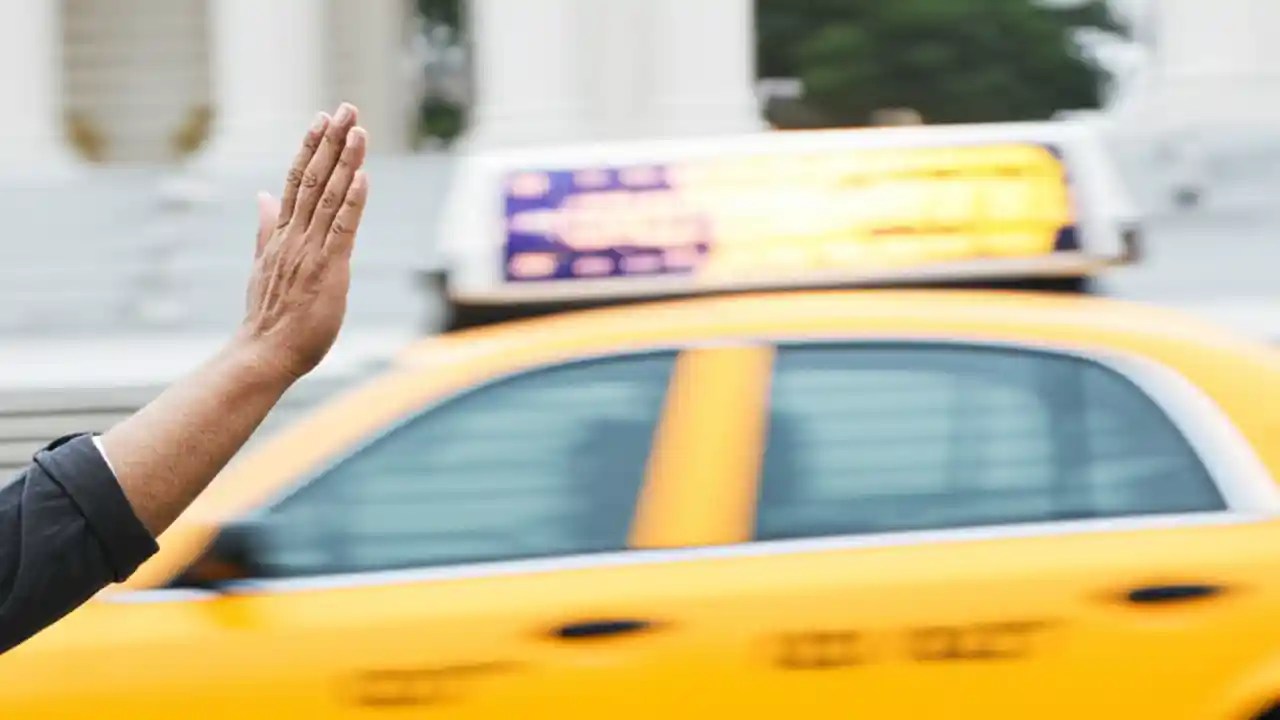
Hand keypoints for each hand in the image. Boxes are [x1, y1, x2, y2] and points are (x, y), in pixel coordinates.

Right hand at [238, 102, 369, 383]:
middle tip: (346, 108)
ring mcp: (310, 251)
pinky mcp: (329, 270)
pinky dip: (352, 202)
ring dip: (345, 162)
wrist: (265, 352)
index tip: (322, 118)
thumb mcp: (263, 265)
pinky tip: (362, 177)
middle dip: (331, 142)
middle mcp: (295, 236)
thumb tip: (262, 196)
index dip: (310, 147)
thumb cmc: (270, 316)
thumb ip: (265, 228)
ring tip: (357, 130)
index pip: (295, 181)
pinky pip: (342, 229)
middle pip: (313, 179)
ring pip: (329, 196)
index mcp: (281, 235)